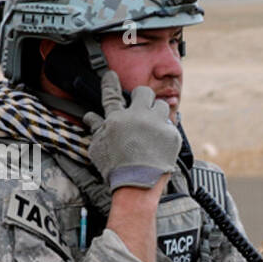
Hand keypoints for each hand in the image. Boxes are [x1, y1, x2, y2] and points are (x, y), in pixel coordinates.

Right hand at [82, 70, 179, 190]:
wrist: (137, 186)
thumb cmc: (115, 169)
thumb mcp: (97, 148)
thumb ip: (96, 129)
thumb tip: (90, 117)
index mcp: (117, 119)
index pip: (112, 95)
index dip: (110, 82)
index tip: (111, 75)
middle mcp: (138, 116)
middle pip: (144, 92)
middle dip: (143, 97)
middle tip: (141, 106)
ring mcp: (157, 125)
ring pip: (162, 105)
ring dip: (157, 112)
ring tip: (153, 125)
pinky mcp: (172, 135)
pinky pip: (172, 125)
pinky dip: (167, 131)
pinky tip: (161, 141)